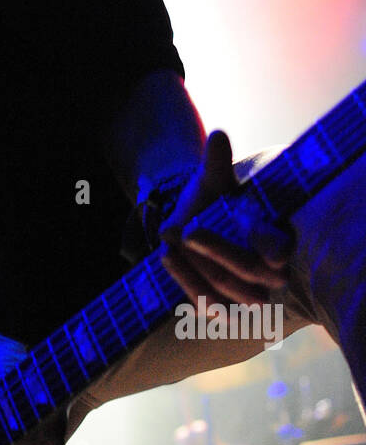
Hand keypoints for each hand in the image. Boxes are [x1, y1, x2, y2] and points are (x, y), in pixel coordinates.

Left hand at [159, 130, 292, 309]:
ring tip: (171, 248)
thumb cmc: (215, 199)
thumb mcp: (215, 179)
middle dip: (220, 250)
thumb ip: (218, 162)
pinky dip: (188, 285)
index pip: (278, 245)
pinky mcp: (226, 308)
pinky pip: (210, 305)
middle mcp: (270, 271)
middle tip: (188, 230)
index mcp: (277, 239)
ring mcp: (250, 292)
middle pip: (250, 269)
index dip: (268, 240)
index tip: (246, 224)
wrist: (200, 224)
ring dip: (198, 270)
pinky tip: (167, 257)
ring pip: (227, 289)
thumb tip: (218, 136)